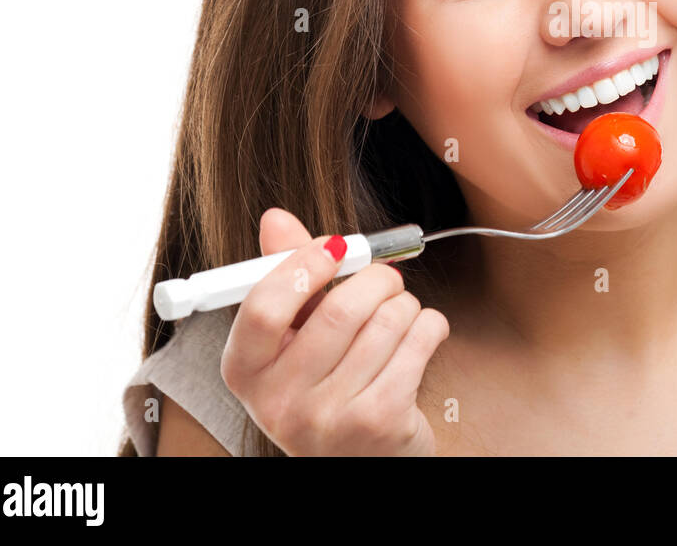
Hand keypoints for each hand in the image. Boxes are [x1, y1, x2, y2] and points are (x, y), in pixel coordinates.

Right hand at [220, 208, 449, 454]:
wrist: (363, 458)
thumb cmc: (328, 387)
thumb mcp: (296, 338)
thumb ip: (288, 278)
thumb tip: (275, 219)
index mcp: (246, 372)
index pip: (263, 308)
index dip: (303, 265)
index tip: (334, 246)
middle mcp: (279, 403)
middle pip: (338, 311)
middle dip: (375, 279)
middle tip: (385, 278)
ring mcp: (329, 418)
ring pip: (386, 322)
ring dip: (405, 304)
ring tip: (400, 314)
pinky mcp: (379, 422)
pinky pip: (418, 342)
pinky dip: (429, 325)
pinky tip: (422, 335)